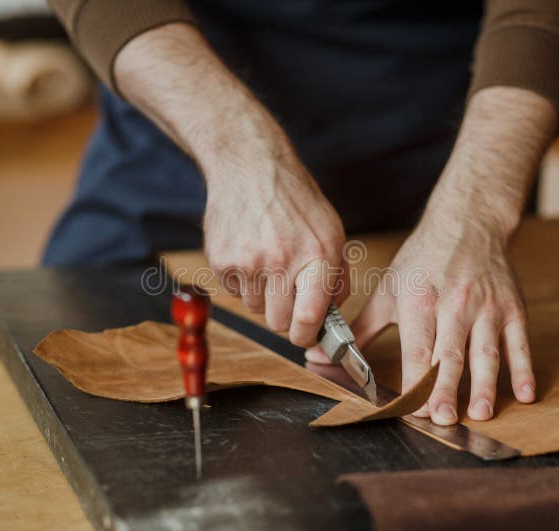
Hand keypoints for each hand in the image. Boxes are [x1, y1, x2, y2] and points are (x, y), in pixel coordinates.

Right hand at [204, 142, 347, 346]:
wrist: (250, 167)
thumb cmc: (295, 201)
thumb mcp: (332, 232)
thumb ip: (337, 277)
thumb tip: (333, 317)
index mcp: (317, 255)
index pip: (309, 318)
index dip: (307, 335)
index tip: (307, 334)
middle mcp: (281, 261)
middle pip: (279, 322)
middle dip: (285, 314)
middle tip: (287, 292)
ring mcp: (247, 262)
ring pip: (255, 309)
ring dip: (263, 295)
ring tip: (268, 260)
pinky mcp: (221, 261)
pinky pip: (235, 292)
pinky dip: (243, 280)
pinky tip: (249, 251)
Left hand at [345, 202, 535, 424]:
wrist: (468, 222)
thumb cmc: (423, 259)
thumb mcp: (387, 290)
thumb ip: (359, 328)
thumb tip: (319, 355)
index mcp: (419, 301)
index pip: (417, 348)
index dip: (416, 381)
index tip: (413, 410)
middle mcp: (453, 305)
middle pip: (450, 354)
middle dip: (446, 389)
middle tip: (445, 420)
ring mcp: (486, 307)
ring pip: (486, 352)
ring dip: (485, 385)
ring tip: (480, 414)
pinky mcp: (512, 308)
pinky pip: (519, 342)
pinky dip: (525, 369)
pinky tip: (527, 395)